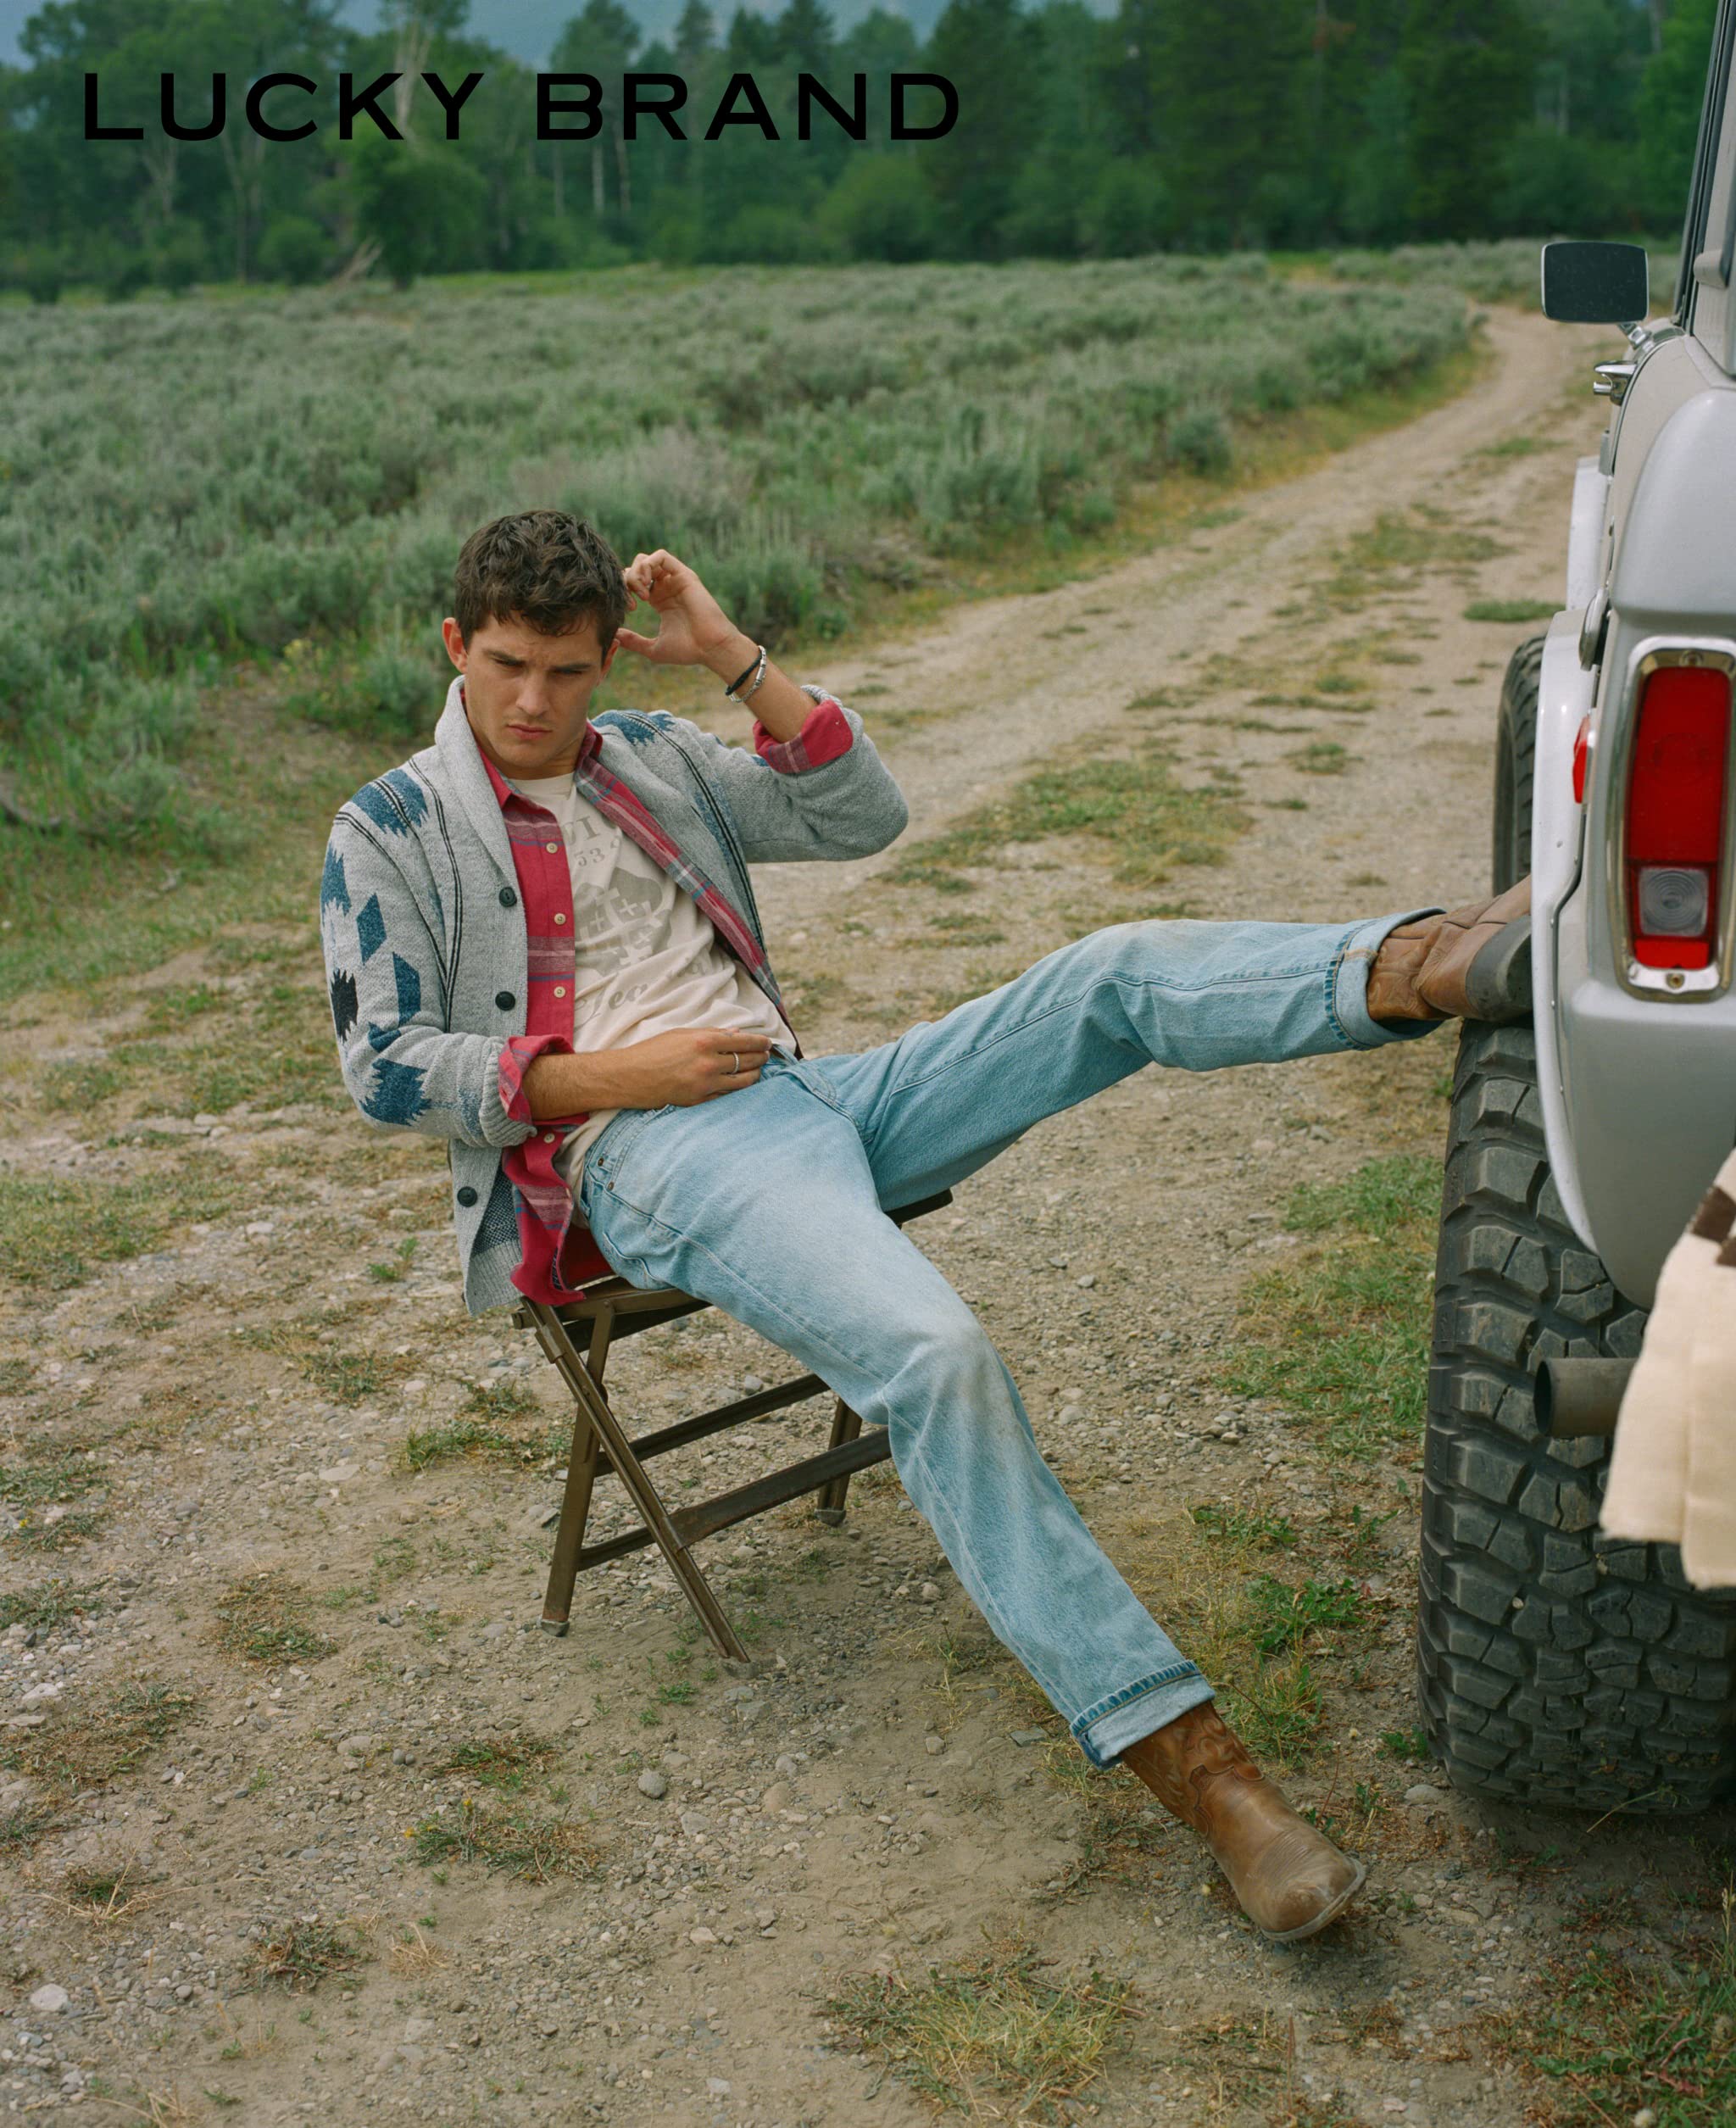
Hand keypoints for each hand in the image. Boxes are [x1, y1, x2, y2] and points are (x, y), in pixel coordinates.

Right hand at [610, 1027, 775, 1107]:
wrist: (630, 1077)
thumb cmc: (652, 1051)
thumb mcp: (681, 1034)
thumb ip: (711, 1033)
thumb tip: (736, 1034)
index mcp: (704, 1041)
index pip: (744, 1042)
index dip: (760, 1042)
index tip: (767, 1042)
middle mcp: (708, 1063)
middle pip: (747, 1061)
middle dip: (761, 1057)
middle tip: (766, 1055)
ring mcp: (705, 1085)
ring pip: (743, 1081)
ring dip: (754, 1074)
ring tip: (757, 1069)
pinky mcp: (700, 1101)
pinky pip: (727, 1095)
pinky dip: (737, 1088)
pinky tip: (740, 1084)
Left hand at [613, 550, 748, 674]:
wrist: (710, 647)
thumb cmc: (688, 650)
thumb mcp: (653, 648)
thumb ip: (634, 642)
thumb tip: (614, 635)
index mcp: (659, 600)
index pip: (633, 583)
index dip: (624, 592)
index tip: (630, 610)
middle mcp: (666, 587)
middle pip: (636, 568)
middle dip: (626, 581)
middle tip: (632, 601)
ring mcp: (675, 579)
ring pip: (645, 559)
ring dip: (636, 573)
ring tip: (640, 593)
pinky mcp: (683, 574)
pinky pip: (661, 556)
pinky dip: (647, 565)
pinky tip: (646, 585)